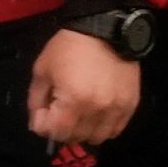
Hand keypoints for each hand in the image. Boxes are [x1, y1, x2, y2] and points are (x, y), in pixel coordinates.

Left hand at [26, 30, 141, 146]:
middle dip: (62, 130)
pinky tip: (95, 115)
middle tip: (58, 114)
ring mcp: (117, 108)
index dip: (44, 128)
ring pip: (97, 137)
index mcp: (74, 100)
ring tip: (78, 116)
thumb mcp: (42, 70)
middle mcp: (98, 109)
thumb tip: (37, 123)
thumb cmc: (69, 47)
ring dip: (84, 131)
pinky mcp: (131, 104)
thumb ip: (36, 100)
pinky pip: (116, 129)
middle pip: (76, 137)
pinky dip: (103, 128)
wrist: (106, 29)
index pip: (57, 133)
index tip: (42, 116)